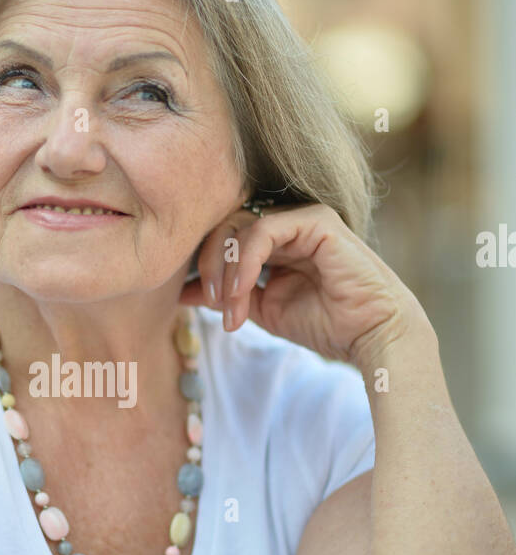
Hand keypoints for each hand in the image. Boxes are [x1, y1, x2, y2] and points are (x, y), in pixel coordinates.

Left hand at [180, 201, 431, 367]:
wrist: (371, 336)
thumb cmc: (325, 324)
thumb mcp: (262, 310)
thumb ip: (227, 295)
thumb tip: (183, 291)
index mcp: (273, 242)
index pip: (222, 236)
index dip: (201, 264)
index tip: (189, 299)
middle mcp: (286, 224)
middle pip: (224, 225)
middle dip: (209, 265)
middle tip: (211, 302)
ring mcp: (301, 218)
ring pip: (239, 225)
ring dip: (226, 269)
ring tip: (230, 307)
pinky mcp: (315, 220)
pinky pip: (262, 229)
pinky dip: (244, 262)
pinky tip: (241, 292)